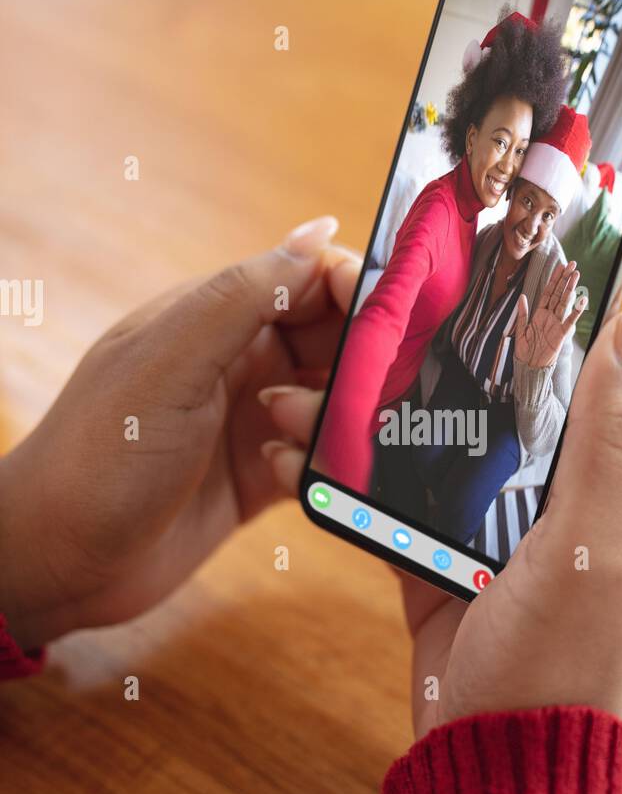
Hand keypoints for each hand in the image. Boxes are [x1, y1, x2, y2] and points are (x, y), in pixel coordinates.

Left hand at [0, 218, 359, 647]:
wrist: (61, 562)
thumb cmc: (99, 454)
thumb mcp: (171, 363)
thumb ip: (244, 297)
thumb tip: (318, 231)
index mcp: (214, 317)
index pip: (308, 278)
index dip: (356, 292)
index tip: (389, 321)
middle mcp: (237, 361)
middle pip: (335, 341)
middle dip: (358, 364)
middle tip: (357, 394)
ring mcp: (251, 420)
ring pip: (335, 402)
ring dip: (332, 420)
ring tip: (282, 437)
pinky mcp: (261, 478)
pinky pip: (321, 458)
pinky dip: (319, 466)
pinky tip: (282, 477)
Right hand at [258, 290, 621, 739]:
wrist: (493, 771)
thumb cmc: (558, 659)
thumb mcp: (593, 541)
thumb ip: (610, 434)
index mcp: (587, 482)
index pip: (558, 373)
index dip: (519, 313)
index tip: (466, 251)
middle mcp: (535, 501)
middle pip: (477, 404)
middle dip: (418, 362)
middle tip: (355, 315)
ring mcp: (476, 535)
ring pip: (419, 450)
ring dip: (365, 418)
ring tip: (304, 385)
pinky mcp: (426, 570)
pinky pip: (383, 509)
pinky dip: (344, 481)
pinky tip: (301, 447)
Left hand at [514, 260, 587, 369]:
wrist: (530, 367)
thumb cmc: (525, 351)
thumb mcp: (520, 330)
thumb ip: (522, 313)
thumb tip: (522, 296)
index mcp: (539, 313)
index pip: (549, 292)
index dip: (554, 279)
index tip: (560, 266)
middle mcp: (550, 316)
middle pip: (559, 293)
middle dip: (565, 278)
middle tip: (573, 264)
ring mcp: (556, 323)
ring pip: (564, 302)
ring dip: (570, 288)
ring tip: (576, 274)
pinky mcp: (561, 334)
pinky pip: (570, 320)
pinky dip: (576, 310)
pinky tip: (582, 299)